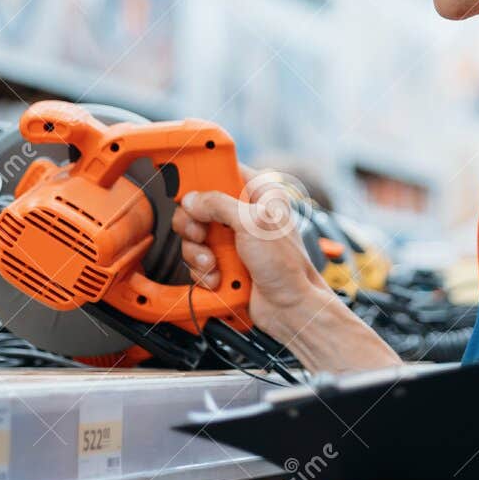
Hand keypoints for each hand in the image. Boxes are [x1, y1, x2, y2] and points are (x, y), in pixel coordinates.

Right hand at [171, 178, 333, 342]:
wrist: (290, 309)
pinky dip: (203, 271)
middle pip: (199, 206)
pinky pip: (197, 260)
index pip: (223, 170)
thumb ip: (218, 205)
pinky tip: (219, 278)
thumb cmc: (288, 267)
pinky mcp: (224, 262)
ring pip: (194, 235)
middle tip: (200, 234)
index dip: (202, 176)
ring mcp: (233, 239)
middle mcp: (244, 213)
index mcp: (259, 193)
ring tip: (214, 264)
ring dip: (198, 253)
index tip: (188, 186)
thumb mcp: (252, 224)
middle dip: (193, 224)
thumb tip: (192, 199)